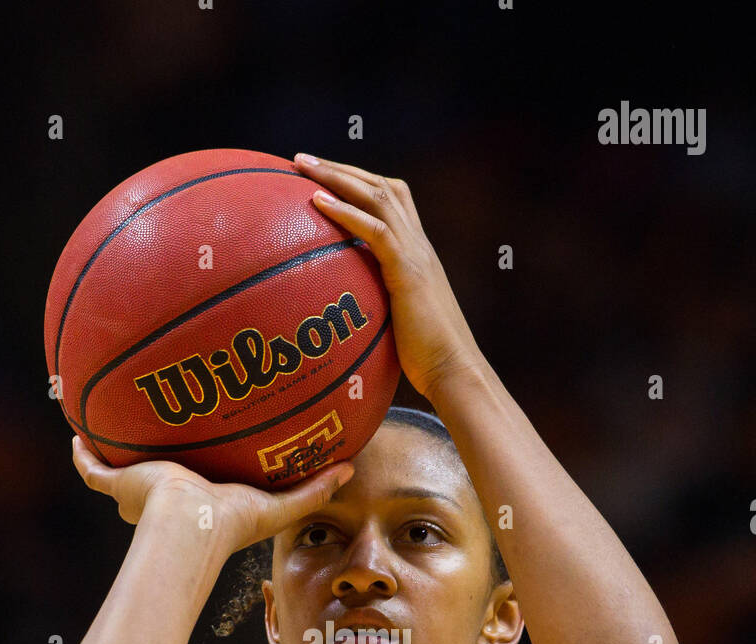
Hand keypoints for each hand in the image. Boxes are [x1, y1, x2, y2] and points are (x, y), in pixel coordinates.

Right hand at [71, 436, 353, 551]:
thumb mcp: (277, 507)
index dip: (200, 477)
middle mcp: (165, 498)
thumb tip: (349, 471)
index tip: (206, 459)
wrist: (189, 525)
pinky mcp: (117, 483)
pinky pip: (91, 468)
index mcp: (200, 502)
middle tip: (161, 435)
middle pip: (156, 478)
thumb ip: (311, 492)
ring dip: (118, 451)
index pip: (197, 490)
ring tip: (117, 419)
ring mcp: (137, 493)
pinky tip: (75, 432)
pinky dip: (81, 454)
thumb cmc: (230, 524)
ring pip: (121, 471)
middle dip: (156, 463)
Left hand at [294, 151, 483, 403]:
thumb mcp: (399, 323)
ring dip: (336, 177)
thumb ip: (378, 307)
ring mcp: (416, 254)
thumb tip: (346, 318)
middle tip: (301, 160)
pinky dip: (345, 212)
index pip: (391, 200)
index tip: (323, 177)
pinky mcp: (409, 271)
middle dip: (340, 169)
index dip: (358, 182)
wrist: (454, 371)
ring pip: (377, 197)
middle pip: (381, 187)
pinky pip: (374, 230)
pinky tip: (316, 201)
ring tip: (301, 166)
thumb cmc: (427, 360)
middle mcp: (419, 245)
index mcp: (418, 253)